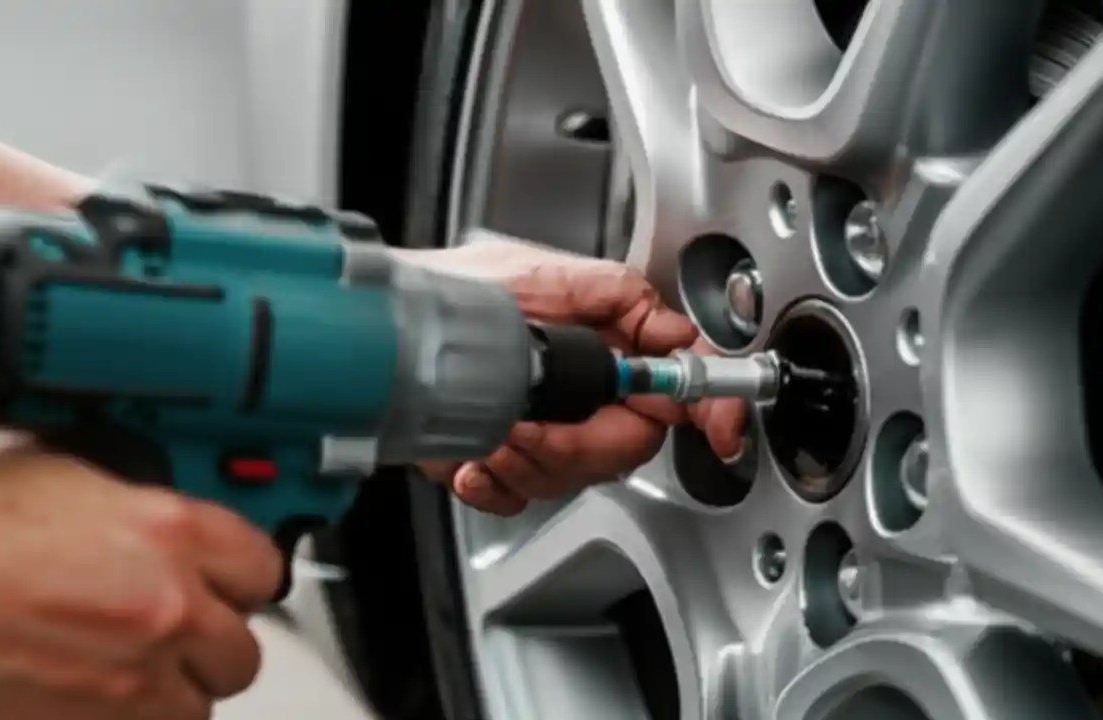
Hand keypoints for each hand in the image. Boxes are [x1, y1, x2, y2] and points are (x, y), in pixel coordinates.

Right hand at [0, 444, 281, 719]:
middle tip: (180, 632)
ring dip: (175, 689)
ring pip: (201, 703)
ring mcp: (140, 675)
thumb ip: (127, 496)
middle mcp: (170, 606)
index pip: (262, 566)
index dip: (241, 576)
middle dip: (213, 643)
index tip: (227, 583)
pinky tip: (103, 695)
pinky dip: (135, 717)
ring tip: (134, 667)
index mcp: (169, 531)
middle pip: (242, 648)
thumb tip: (148, 500)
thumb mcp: (56, 475)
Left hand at [401, 231, 746, 514]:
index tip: (720, 427)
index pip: (678, 385)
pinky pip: (520, 498)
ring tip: (490, 424)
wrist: (383, 330)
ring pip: (571, 476)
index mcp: (603, 347)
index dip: (709, 407)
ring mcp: (544, 433)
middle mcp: (581, 394)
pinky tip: (474, 458)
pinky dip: (494, 484)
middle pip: (626, 445)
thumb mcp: (538, 274)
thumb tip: (675, 329)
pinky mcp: (505, 464)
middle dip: (576, 442)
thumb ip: (615, 295)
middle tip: (530, 423)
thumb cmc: (454, 291)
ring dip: (526, 459)